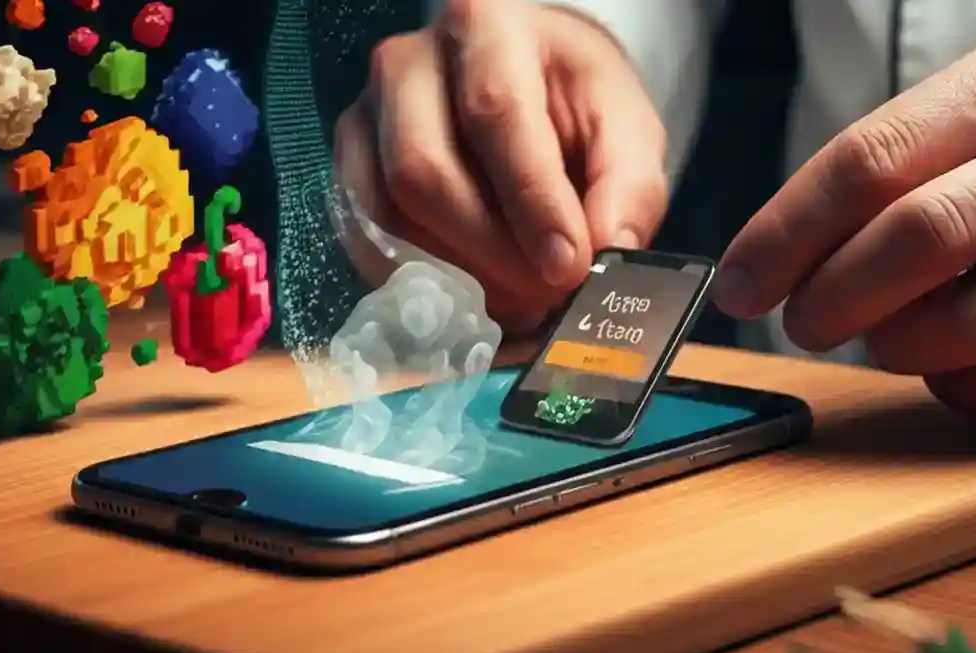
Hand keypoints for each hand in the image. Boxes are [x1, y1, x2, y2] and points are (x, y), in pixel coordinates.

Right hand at [334, 0, 667, 334]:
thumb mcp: (624, 125)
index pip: (495, 112)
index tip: (568, 266)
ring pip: (387, 214)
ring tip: (518, 302)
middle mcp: (406, 62)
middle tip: (545, 296)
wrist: (520, 84)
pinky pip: (366, 240)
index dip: (531, 200)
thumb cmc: (571, 100)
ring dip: (456, 277)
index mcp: (486, 24)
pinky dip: (420, 282)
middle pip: (422, 170)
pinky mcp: (348, 169)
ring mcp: (365, 117)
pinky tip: (472, 295)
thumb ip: (627, 184)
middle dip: (489, 251)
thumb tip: (605, 247)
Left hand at [715, 35, 975, 417]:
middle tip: (803, 325)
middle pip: (919, 235)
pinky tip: (955, 363)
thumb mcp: (965, 133)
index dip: (785, 234)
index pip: (869, 160)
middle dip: (833, 297)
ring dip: (897, 348)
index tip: (737, 286)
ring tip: (888, 338)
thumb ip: (880, 182)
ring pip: (966, 322)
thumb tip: (759, 271)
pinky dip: (961, 388)